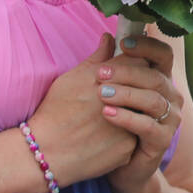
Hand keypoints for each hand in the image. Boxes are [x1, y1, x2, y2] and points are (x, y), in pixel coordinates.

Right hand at [27, 35, 138, 184]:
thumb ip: (96, 58)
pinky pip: (137, 134)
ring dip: (137, 109)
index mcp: (107, 78)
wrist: (45, 154)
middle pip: (147, 83)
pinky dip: (127, 133)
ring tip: (119, 114)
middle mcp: (121, 99)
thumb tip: (110, 38)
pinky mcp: (129, 146)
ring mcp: (128, 124)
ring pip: (146, 111)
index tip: (129, 68)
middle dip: (139, 85)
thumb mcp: (70, 79)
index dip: (136, 63)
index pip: (139, 60)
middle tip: (125, 92)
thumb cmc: (54, 113)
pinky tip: (111, 136)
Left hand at [94, 31, 184, 192]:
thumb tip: (106, 37)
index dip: (146, 46)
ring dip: (126, 94)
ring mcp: (169, 119)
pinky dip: (127, 118)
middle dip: (127, 72)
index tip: (123, 43)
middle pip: (155, 76)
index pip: (163, 55)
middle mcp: (170, 97)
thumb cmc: (113, 123)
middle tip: (100, 73)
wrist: (117, 164)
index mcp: (160, 80)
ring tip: (101, 94)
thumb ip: (109, 64)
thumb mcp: (109, 91)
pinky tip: (107, 113)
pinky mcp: (162, 141)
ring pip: (152, 100)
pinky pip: (147, 126)